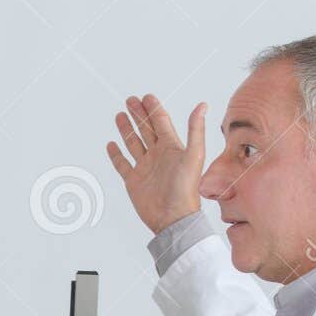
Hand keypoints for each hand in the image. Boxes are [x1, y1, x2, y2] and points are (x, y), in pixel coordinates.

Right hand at [105, 95, 207, 234]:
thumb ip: (196, 129)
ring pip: (133, 143)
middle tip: (131, 100)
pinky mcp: (133, 181)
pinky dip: (116, 154)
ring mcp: (145, 168)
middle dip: (138, 114)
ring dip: (126, 129)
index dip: (154, 109)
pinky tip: (112, 144)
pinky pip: (122, 164)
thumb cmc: (186, 190)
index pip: (161, 123)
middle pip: (146, 129)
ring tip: (120, 115)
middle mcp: (158, 156)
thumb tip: (202, 105)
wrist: (172, 218)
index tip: (147, 97)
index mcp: (172, 148)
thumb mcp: (194, 155)